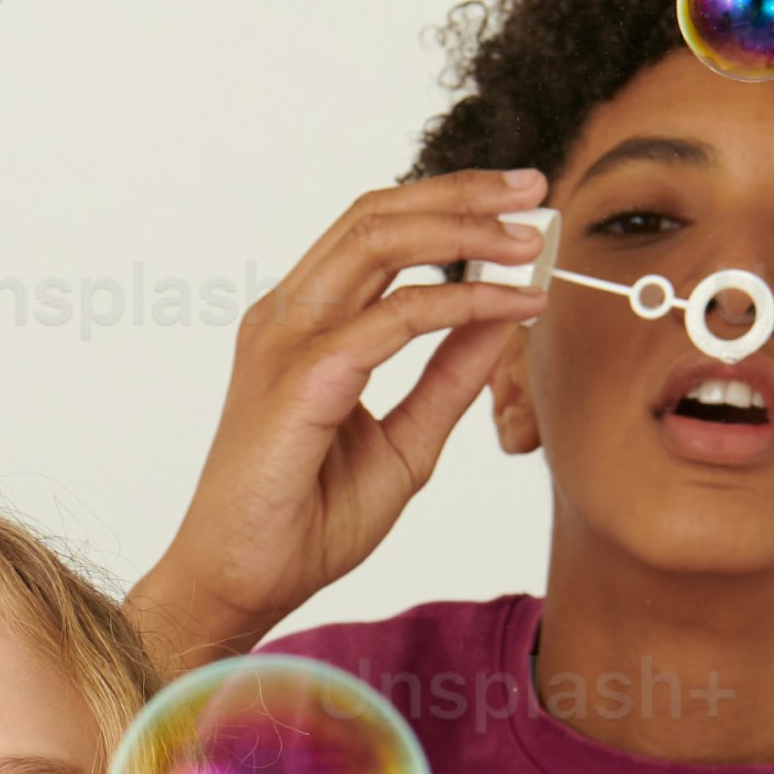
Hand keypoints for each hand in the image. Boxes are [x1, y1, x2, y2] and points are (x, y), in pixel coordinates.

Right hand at [129, 173, 556, 677]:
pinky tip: (512, 303)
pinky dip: (463, 301)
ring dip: (464, 229)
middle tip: (534, 188)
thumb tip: (504, 320)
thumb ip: (448, 378)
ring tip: (530, 237)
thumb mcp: (404, 443)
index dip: (448, 207)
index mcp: (301, 326)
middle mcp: (287, 317)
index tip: (518, 210)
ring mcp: (288, 340)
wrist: (239, 585)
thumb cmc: (303, 524)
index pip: (374, 233)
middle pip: (377, 215)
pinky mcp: (303, 377)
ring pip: (381, 240)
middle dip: (463, 193)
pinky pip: (396, 316)